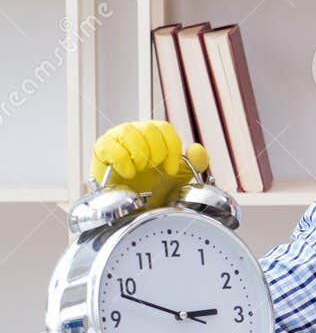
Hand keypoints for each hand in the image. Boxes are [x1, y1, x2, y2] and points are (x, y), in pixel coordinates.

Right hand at [91, 121, 209, 209]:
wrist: (131, 204)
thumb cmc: (153, 186)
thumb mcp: (180, 176)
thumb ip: (195, 162)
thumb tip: (196, 149)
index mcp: (154, 133)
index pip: (164, 128)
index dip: (171, 149)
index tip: (171, 170)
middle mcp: (135, 130)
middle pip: (148, 129)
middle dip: (156, 153)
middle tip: (153, 170)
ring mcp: (117, 137)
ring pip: (129, 132)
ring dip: (140, 155)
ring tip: (140, 171)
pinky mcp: (101, 149)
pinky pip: (111, 147)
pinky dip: (123, 161)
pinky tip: (129, 173)